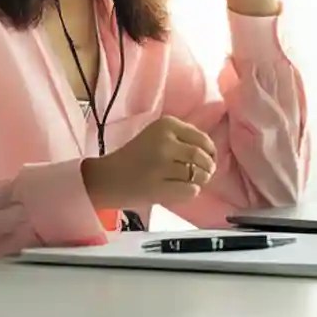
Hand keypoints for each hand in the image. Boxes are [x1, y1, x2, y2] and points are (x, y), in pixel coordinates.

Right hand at [81, 115, 217, 209]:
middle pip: (201, 156)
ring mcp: (161, 165)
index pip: (201, 138)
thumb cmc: (134, 157)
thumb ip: (180, 139)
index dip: (210, 151)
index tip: (209, 158)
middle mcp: (165, 142)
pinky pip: (189, 190)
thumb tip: (210, 153)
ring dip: (201, 181)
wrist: (106, 178)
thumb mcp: (156, 136)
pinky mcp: (158, 186)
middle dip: (208, 168)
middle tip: (205, 174)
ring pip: (198, 174)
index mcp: (165, 125)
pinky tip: (182, 190)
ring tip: (195, 183)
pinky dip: (191, 192)